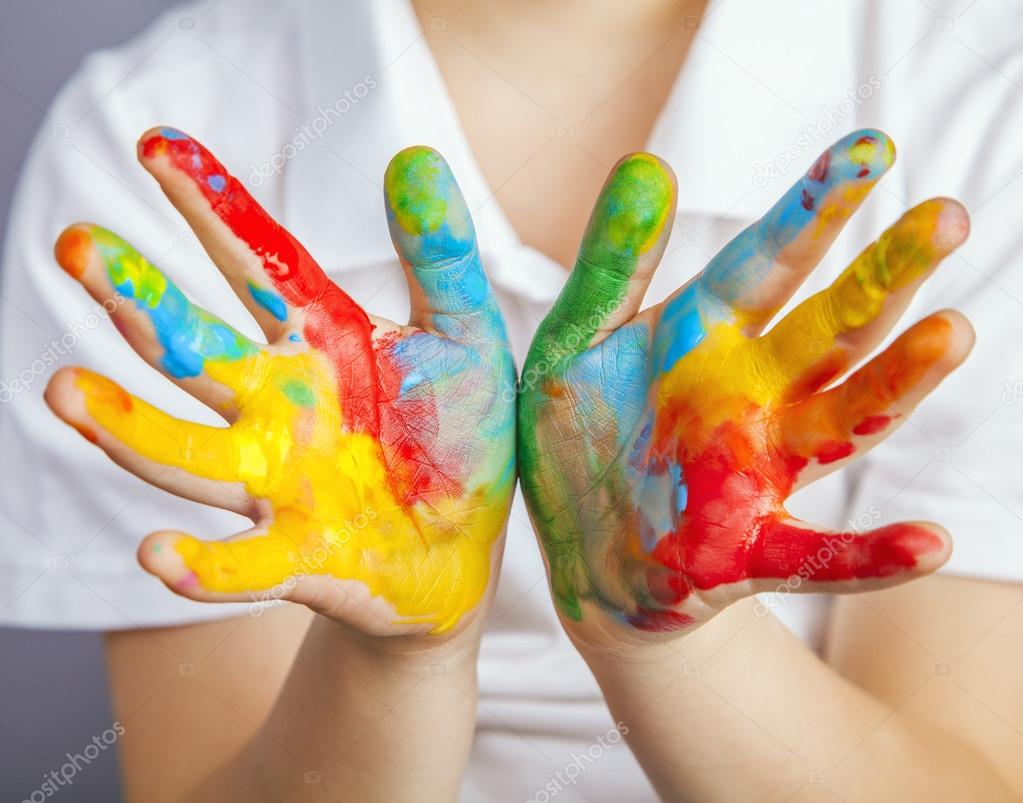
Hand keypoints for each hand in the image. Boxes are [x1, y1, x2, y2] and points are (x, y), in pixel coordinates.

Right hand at [46, 128, 514, 637]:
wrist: (466, 545)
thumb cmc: (459, 431)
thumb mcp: (465, 335)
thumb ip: (441, 259)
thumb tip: (416, 156)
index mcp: (317, 340)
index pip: (255, 261)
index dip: (209, 204)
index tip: (156, 143)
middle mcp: (276, 404)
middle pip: (193, 349)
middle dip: (137, 301)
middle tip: (77, 246)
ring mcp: (277, 481)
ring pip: (189, 453)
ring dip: (128, 430)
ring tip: (64, 391)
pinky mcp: (298, 557)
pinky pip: (240, 565)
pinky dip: (202, 566)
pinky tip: (157, 553)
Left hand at [519, 130, 971, 643]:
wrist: (572, 545)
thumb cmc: (574, 433)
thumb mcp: (572, 340)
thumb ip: (611, 265)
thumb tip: (648, 161)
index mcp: (703, 334)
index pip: (768, 259)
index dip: (813, 206)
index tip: (869, 147)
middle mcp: (747, 395)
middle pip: (830, 328)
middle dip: (884, 274)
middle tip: (946, 217)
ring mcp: (755, 472)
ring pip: (843, 422)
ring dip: (898, 383)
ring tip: (952, 333)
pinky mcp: (743, 552)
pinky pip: (815, 556)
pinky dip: (870, 555)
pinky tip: (929, 544)